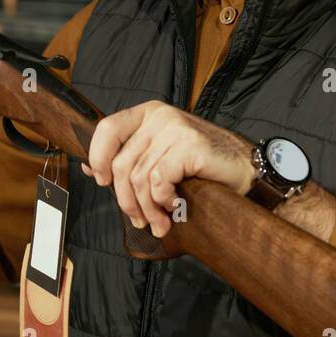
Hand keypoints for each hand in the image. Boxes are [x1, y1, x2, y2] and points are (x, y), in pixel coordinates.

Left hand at [82, 101, 255, 238]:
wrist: (245, 167)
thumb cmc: (202, 165)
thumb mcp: (160, 156)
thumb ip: (130, 158)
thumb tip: (90, 170)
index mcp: (148, 113)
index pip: (107, 129)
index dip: (98, 158)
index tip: (102, 183)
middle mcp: (159, 116)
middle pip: (121, 163)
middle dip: (126, 199)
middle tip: (140, 220)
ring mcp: (175, 128)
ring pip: (139, 178)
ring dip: (147, 208)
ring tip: (159, 223)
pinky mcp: (189, 144)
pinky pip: (160, 180)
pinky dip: (163, 201)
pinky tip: (175, 206)